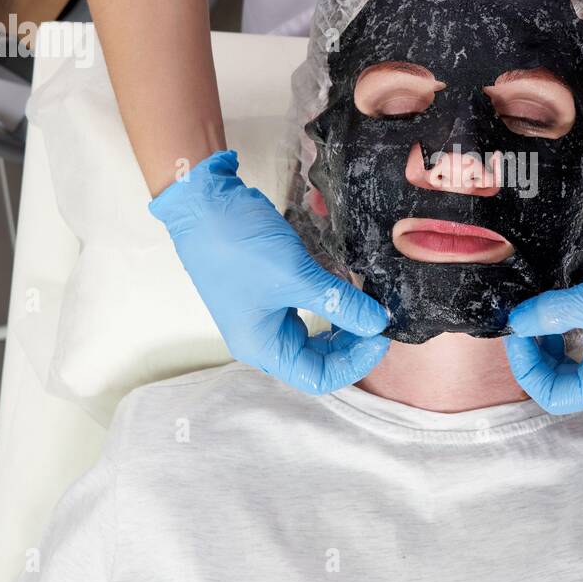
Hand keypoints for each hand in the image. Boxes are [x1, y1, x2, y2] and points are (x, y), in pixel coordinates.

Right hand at [149, 150, 389, 392]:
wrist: (202, 203)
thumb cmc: (236, 244)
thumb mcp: (296, 275)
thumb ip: (340, 303)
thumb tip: (378, 323)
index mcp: (262, 347)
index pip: (318, 379)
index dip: (355, 362)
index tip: (381, 334)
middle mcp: (262, 339)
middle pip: (318, 360)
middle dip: (353, 343)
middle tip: (379, 317)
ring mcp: (265, 315)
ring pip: (315, 335)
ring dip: (344, 324)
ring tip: (368, 304)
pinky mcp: (271, 292)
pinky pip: (308, 310)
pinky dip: (331, 303)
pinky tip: (347, 288)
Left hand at [504, 174, 582, 413]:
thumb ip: (552, 313)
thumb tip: (515, 321)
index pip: (554, 396)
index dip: (527, 367)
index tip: (515, 330)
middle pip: (560, 375)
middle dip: (535, 348)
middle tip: (521, 314)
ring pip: (572, 349)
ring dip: (551, 328)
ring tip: (538, 301)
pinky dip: (570, 313)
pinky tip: (561, 292)